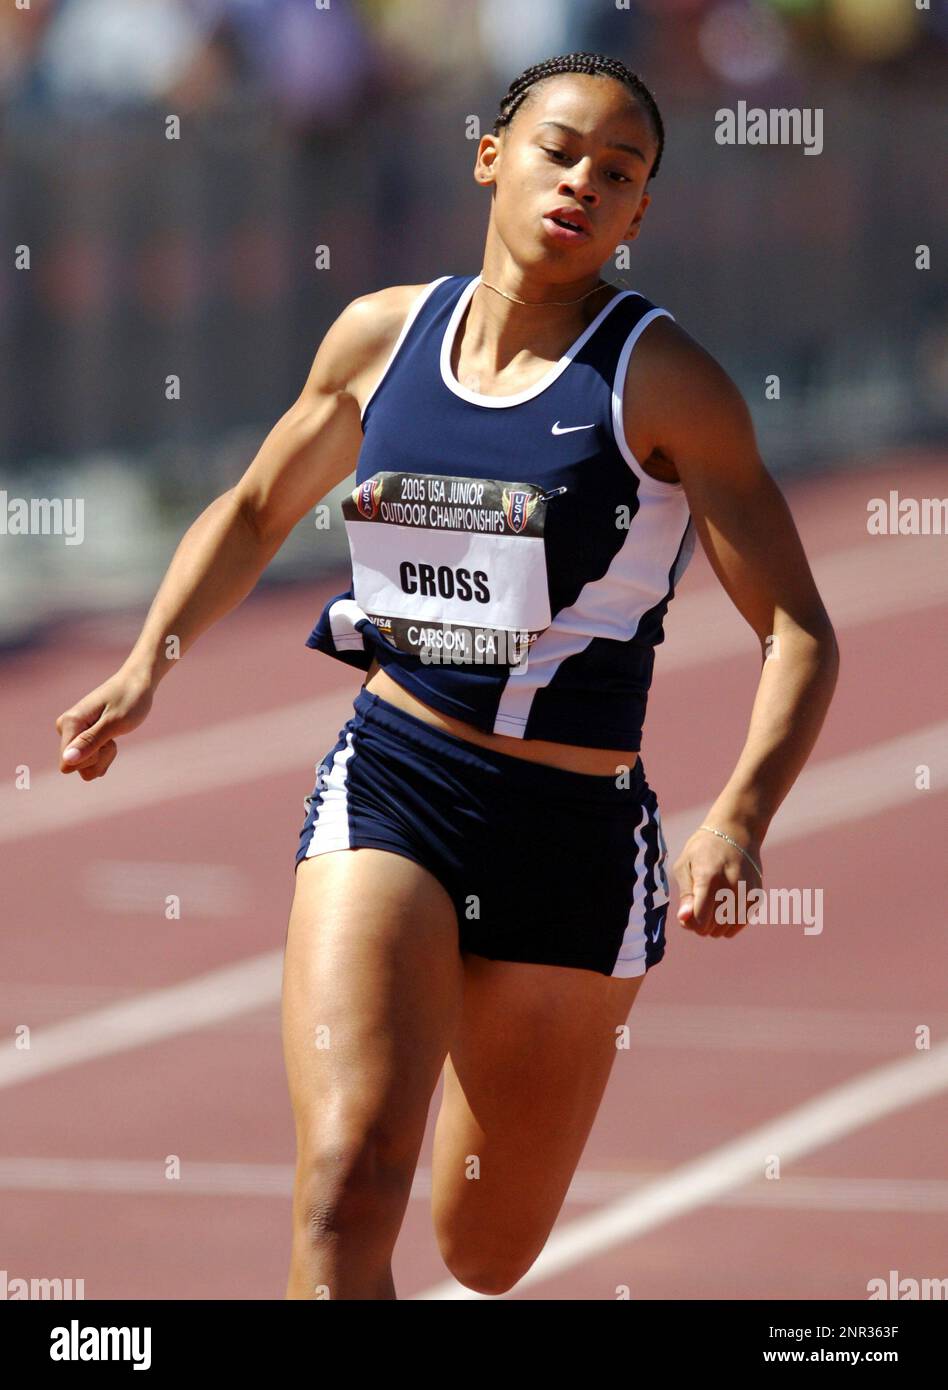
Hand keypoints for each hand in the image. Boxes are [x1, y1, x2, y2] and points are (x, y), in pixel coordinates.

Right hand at [55, 665, 155, 781]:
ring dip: (103, 756)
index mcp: (69, 723)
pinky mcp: (80, 736)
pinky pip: (89, 759)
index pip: (68, 763)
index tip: (107, 739)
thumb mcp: (115, 723)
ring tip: (112, 734)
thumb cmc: (130, 700)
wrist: (136, 683)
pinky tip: (111, 736)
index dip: (92, 759)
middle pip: (76, 767)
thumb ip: (90, 742)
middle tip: (113, 734)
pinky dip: (104, 753)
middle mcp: (64, 727)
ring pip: (84, 765)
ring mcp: (71, 732)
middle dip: (100, 758)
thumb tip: (67, 759)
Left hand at [672, 825, 762, 937]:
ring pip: (729, 928)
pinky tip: (723, 911)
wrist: (735, 832)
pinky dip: (730, 923)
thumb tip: (684, 920)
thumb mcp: (684, 865)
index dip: (690, 924)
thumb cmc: (703, 849)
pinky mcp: (757, 894)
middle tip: (697, 910)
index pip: (700, 918)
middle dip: (701, 925)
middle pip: (714, 926)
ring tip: (709, 911)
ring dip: (716, 927)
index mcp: (708, 877)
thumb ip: (685, 894)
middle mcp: (731, 885)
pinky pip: (742, 922)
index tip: (687, 916)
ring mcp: (746, 891)